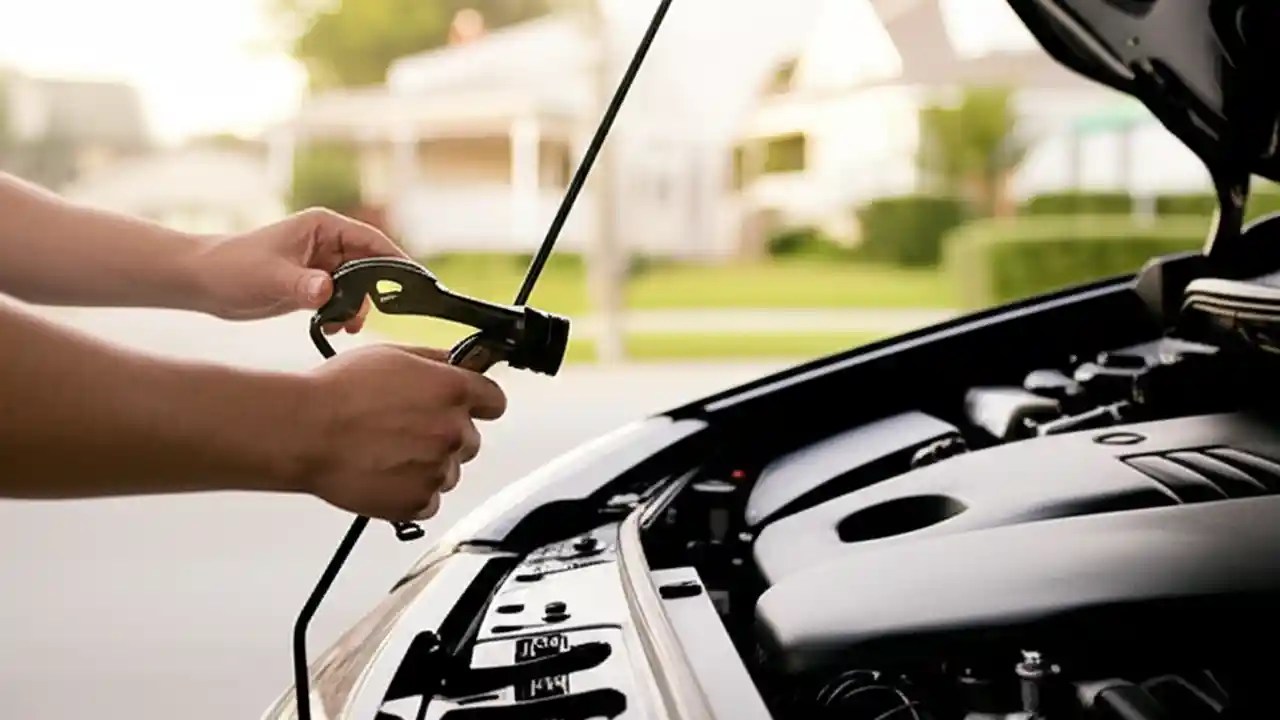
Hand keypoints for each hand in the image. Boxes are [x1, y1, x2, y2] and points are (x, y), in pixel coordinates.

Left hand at [190, 207, 409, 332]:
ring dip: (357, 308)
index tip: (418, 283)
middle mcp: (328, 243)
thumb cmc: (232, 266)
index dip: (397, 261)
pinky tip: (331, 328)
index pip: (373, 241)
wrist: (204, 282)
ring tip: (344, 325)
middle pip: (371, 266)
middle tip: (373, 315)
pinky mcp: (314, 286)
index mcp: (324, 227)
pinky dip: (343, 315)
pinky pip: (343, 300)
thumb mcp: (269, 276)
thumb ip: (302, 284)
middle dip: (376, 292)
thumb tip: (329, 290)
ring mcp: (322, 265)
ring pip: (359, 287)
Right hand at [297, 345, 506, 521]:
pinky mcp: (418, 502)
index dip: (481, 403)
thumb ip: (434, 361)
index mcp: (452, 391)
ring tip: (388, 453)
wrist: (305, 432)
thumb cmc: (338, 393)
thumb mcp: (391, 355)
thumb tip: (456, 363)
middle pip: (470, 439)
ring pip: (450, 471)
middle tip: (409, 430)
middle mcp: (453, 431)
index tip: (472, 407)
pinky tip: (386, 475)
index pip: (495, 401)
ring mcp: (438, 470)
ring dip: (429, 465)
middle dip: (447, 435)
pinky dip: (412, 493)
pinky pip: (429, 501)